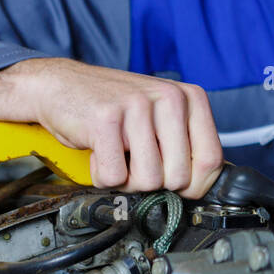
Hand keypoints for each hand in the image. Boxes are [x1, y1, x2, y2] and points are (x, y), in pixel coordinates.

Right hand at [0, 58, 222, 197]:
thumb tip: (201, 188)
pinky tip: (98, 151)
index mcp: (190, 98)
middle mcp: (170, 97)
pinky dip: (101, 174)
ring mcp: (138, 106)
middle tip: (134, 163)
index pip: (212, 159)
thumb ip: (185, 146)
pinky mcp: (106, 119)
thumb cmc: (115, 109)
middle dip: (153, 183)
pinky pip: (114, 176)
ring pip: (148, 180)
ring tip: (116, 155)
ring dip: (126, 180)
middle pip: (179, 178)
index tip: (175, 186)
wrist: (61, 85)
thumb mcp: (161, 118)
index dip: (194, 185)